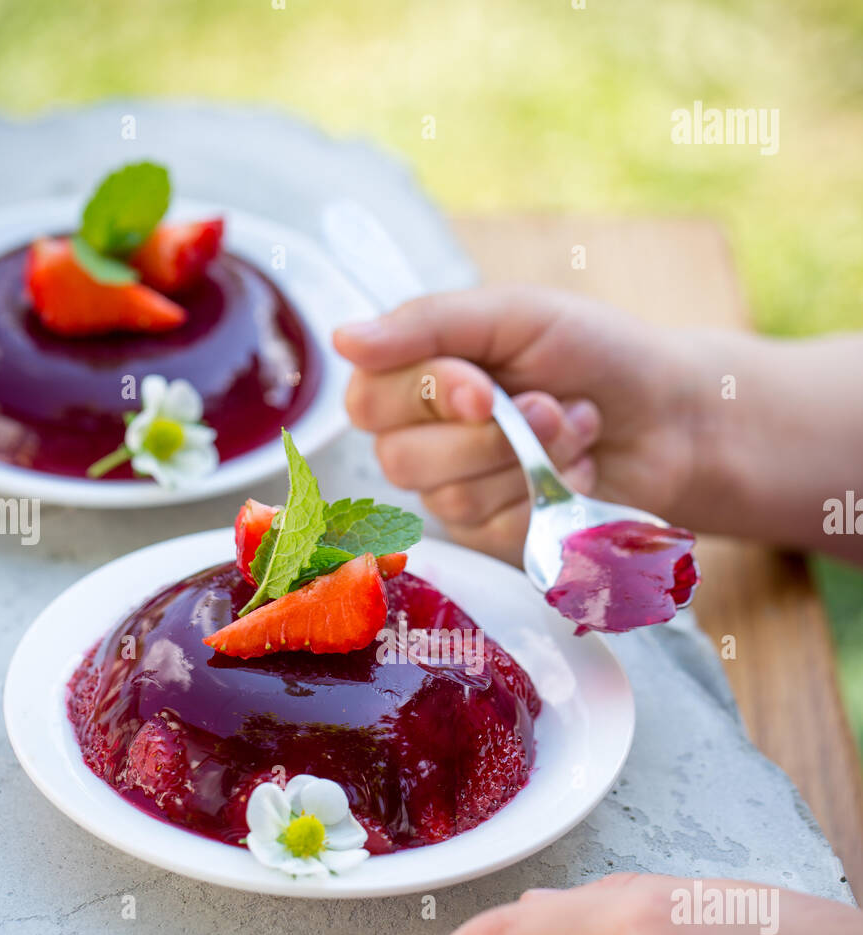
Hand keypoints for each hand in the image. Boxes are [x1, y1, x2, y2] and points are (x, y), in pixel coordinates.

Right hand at [334, 287, 708, 566]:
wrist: (672, 414)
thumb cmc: (593, 353)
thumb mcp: (514, 315)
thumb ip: (428, 324)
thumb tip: (341, 338)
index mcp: (416, 379)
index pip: (368, 401)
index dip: (424, 397)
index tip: (485, 385)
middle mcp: (425, 441)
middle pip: (400, 460)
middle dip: (487, 435)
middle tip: (549, 404)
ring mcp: (457, 495)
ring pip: (451, 497)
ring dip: (530, 458)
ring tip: (578, 425)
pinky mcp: (498, 539)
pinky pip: (497, 530)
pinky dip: (549, 495)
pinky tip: (582, 470)